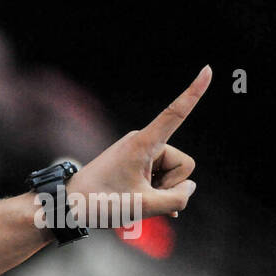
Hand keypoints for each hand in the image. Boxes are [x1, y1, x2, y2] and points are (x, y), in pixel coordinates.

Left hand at [68, 65, 210, 221]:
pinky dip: (156, 192)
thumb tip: (189, 187)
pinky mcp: (135, 162)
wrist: (68, 206)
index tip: (207, 69)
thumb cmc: (99, 202)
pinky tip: (146, 202)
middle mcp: (143, 142)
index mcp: (143, 144)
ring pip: (172, 174)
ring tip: (133, 198)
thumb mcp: (143, 206)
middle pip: (182, 165)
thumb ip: (177, 198)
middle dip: (169, 186)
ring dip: (159, 191)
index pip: (174, 114)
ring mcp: (139, 152)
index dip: (193, 92)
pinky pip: (160, 177)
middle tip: (140, 197)